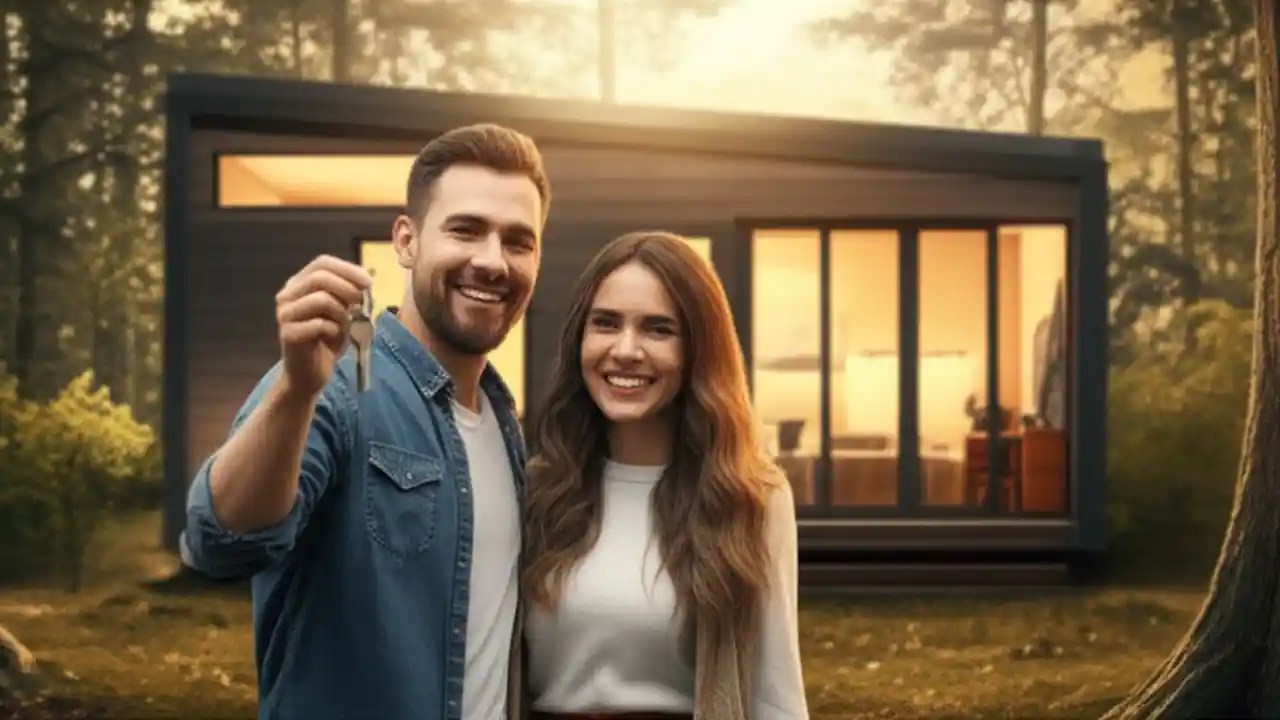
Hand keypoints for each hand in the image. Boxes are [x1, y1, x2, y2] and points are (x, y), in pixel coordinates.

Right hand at [274, 255, 372, 398]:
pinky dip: (334, 329)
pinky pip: (318, 324)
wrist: (310, 374)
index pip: (322, 263)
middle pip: (319, 277)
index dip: (348, 269)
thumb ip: (352, 294)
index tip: (369, 282)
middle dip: (347, 288)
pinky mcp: (287, 334)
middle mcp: (287, 295)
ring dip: (341, 311)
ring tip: (345, 324)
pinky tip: (334, 337)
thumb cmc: (328, 340)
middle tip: (361, 303)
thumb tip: (368, 277)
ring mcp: (285, 314)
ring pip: (320, 299)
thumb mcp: (344, 312)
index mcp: (299, 284)